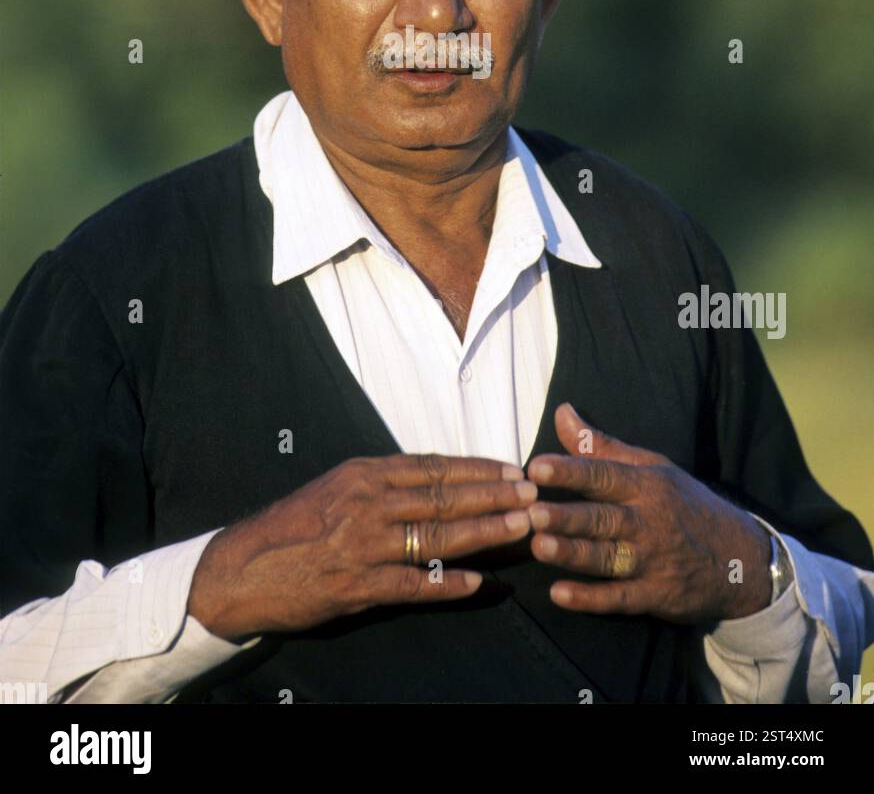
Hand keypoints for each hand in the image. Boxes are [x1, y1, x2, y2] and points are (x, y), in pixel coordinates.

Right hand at [188, 452, 535, 639]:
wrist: (240, 569)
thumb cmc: (291, 527)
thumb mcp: (335, 488)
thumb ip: (381, 483)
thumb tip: (434, 480)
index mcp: (363, 474)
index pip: (433, 466)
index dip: (477, 468)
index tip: (512, 468)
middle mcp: (366, 503)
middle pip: (443, 497)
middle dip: (495, 494)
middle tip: (534, 491)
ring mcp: (363, 546)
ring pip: (437, 537)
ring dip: (486, 532)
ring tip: (523, 527)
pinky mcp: (356, 586)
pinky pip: (413, 585)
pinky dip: (448, 585)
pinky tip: (480, 584)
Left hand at [526, 404, 771, 622]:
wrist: (741, 559)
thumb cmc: (685, 504)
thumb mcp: (652, 467)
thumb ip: (601, 445)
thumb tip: (562, 412)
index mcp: (646, 485)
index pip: (604, 475)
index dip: (570, 471)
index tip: (537, 467)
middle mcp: (648, 522)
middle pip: (602, 518)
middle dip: (567, 516)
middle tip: (531, 512)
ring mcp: (652, 561)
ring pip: (606, 557)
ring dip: (572, 553)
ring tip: (538, 547)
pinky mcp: (656, 595)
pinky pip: (620, 598)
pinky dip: (590, 599)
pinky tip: (559, 594)